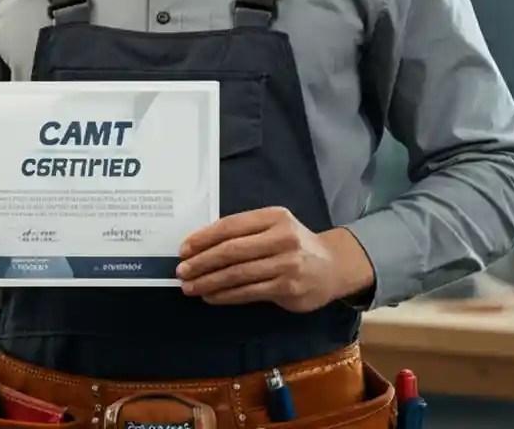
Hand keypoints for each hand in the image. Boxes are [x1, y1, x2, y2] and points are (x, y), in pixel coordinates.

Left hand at [176, 207, 374, 312]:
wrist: (332, 266)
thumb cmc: (294, 244)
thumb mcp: (274, 227)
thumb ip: (245, 232)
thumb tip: (201, 246)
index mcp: (273, 217)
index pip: (230, 226)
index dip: (203, 238)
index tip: (184, 249)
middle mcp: (281, 237)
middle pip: (231, 250)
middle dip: (202, 262)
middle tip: (182, 272)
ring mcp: (286, 264)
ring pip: (238, 274)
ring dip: (209, 282)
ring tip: (191, 287)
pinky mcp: (287, 287)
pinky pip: (248, 292)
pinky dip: (225, 296)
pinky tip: (211, 296)